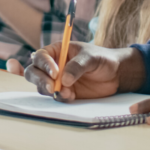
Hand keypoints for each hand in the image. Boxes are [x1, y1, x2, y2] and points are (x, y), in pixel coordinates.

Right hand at [11, 42, 142, 101]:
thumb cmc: (102, 59)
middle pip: (34, 72)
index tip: (55, 73)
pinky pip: (54, 97)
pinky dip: (59, 98)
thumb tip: (64, 80)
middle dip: (40, 80)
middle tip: (51, 87)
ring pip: (41, 86)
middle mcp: (53, 66)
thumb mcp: (92, 58)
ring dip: (49, 91)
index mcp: (57, 51)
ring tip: (67, 92)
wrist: (115, 75)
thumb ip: (77, 66)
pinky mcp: (64, 93)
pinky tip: (71, 96)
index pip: (41, 56)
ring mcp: (57, 81)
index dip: (44, 65)